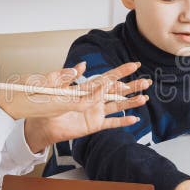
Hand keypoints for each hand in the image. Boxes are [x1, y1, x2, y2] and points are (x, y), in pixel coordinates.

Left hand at [3, 61, 149, 151]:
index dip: (121, 71)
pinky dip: (123, 121)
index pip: (108, 77)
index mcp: (88, 88)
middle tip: (147, 81)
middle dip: (132, 86)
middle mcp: (95, 99)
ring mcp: (96, 112)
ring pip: (118, 106)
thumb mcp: (56, 86)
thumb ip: (69, 75)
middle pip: (118, 91)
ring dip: (131, 102)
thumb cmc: (48, 105)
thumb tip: (82, 65)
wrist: (42, 124)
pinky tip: (134, 119)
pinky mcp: (94, 124)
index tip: (134, 65)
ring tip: (145, 98)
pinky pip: (111, 123)